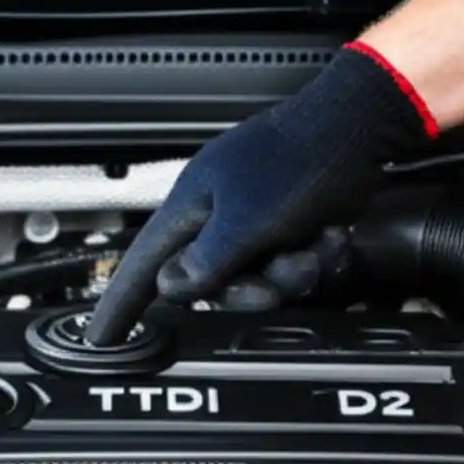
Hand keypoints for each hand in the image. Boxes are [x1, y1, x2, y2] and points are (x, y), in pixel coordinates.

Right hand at [84, 42, 436, 344]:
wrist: (361, 126)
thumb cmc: (299, 157)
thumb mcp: (245, 221)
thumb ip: (206, 262)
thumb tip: (173, 287)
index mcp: (192, 207)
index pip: (143, 265)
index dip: (121, 305)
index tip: (102, 338)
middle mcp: (218, 213)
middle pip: (213, 283)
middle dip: (249, 290)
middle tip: (271, 285)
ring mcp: (256, 217)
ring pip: (259, 277)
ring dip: (291, 272)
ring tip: (312, 248)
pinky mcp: (291, 222)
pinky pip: (290, 263)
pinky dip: (314, 257)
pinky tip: (329, 237)